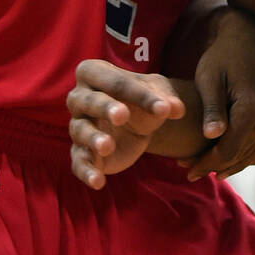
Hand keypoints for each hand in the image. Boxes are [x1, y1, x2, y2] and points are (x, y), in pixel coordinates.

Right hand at [68, 60, 184, 189]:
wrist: (137, 123)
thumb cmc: (142, 101)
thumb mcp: (157, 94)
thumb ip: (166, 99)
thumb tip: (176, 108)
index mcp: (93, 73)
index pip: (115, 81)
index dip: (139, 94)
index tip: (164, 109)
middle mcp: (78, 98)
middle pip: (89, 102)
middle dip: (105, 108)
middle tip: (122, 116)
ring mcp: (77, 126)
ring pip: (81, 131)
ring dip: (93, 138)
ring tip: (107, 146)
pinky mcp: (81, 153)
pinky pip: (78, 162)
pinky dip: (86, 172)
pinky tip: (98, 182)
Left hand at [184, 9, 254, 180]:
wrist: (253, 32)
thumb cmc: (223, 53)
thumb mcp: (209, 78)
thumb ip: (212, 109)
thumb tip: (212, 137)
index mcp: (254, 106)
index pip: (229, 148)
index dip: (207, 163)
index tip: (187, 170)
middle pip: (243, 152)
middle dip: (216, 165)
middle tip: (191, 171)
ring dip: (233, 162)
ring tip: (208, 169)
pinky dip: (248, 151)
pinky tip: (231, 158)